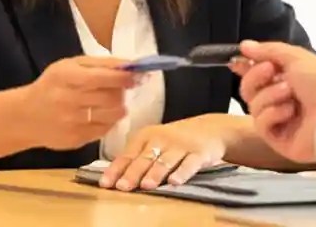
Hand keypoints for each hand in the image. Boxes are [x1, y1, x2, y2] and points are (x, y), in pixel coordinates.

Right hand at [21, 56, 137, 151]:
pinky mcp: (76, 140)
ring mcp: (72, 123)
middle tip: (122, 88)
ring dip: (119, 107)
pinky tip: (101, 114)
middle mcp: (68, 101)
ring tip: (113, 101)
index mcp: (66, 77)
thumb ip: (101, 63)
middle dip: (122, 91)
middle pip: (110, 97)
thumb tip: (131, 65)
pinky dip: (109, 121)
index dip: (123, 77)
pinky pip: (105, 130)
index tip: (136, 75)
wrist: (25, 116)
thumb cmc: (52, 85)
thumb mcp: (70, 65)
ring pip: (112, 115)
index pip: (101, 77)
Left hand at [99, 115, 231, 190]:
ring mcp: (181, 146)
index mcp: (146, 136)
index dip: (116, 170)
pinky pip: (189, 164)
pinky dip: (182, 173)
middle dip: (133, 173)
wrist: (210, 128)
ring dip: (155, 173)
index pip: (127, 155)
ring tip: (146, 185)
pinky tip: (174, 182)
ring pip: (165, 161)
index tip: (105, 183)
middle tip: (122, 187)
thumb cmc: (175, 141)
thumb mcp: (154, 143)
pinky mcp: (199, 153)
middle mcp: (162, 139)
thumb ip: (137, 158)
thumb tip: (114, 178)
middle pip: (144, 158)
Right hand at [230, 40, 315, 163]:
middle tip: (270, 70)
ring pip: (253, 106)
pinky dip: (273, 114)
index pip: (256, 74)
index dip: (244, 68)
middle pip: (248, 89)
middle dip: (255, 77)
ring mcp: (278, 120)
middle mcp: (279, 99)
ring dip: (269, 96)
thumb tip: (244, 46)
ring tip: (290, 94)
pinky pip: (261, 124)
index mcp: (285, 79)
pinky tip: (289, 112)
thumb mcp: (294, 57)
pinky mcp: (277, 139)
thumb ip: (267, 50)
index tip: (235, 61)